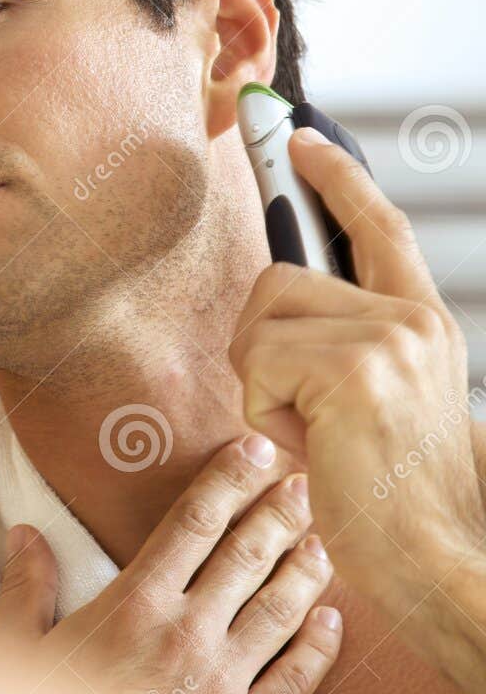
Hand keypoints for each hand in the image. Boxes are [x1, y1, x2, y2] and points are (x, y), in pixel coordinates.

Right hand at [0, 435, 342, 693]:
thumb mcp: (13, 648)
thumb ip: (27, 586)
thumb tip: (25, 532)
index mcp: (132, 604)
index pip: (193, 522)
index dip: (228, 479)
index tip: (254, 449)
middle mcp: (185, 634)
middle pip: (248, 554)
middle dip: (280, 510)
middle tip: (304, 480)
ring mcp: (222, 685)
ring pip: (282, 609)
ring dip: (308, 568)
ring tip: (323, 539)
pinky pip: (297, 679)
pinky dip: (319, 645)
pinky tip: (331, 621)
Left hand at [228, 126, 485, 693]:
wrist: (439, 557)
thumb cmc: (393, 495)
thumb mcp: (376, 403)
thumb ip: (341, 347)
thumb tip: (275, 307)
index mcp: (422, 321)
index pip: (374, 226)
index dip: (332, 176)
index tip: (294, 136)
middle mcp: (411, 316)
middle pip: (277, 280)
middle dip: (259, 345)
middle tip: (297, 411)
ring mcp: (387, 337)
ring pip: (258, 321)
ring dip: (261, 384)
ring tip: (312, 433)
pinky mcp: (354, 366)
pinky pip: (255, 364)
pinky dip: (262, 413)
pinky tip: (309, 448)